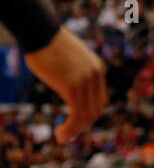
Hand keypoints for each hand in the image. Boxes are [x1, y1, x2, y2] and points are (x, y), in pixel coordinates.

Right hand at [25, 26, 106, 141]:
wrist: (41, 31)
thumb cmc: (47, 44)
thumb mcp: (67, 59)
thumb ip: (72, 73)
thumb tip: (66, 83)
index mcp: (97, 69)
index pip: (99, 99)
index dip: (87, 114)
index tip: (73, 121)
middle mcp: (96, 75)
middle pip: (95, 109)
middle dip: (82, 124)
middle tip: (66, 132)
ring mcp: (86, 81)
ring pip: (87, 115)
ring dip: (74, 130)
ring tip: (61, 137)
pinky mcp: (73, 86)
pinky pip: (77, 114)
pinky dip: (70, 128)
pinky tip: (60, 133)